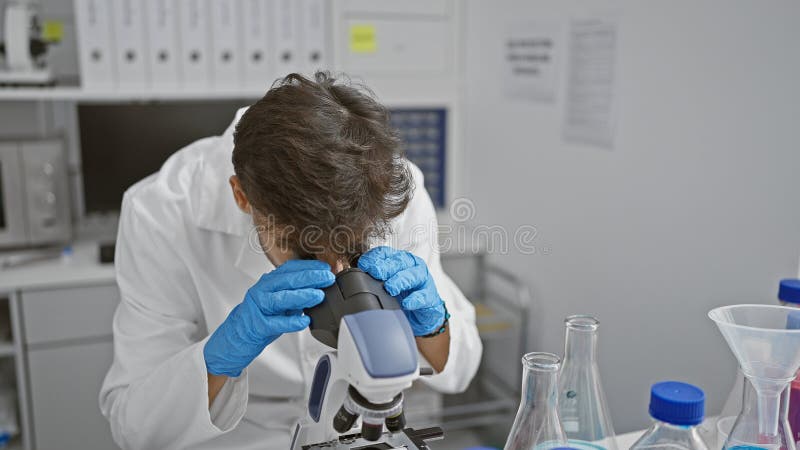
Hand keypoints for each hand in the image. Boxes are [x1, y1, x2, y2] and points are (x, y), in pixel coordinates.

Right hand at [204, 259, 334, 376]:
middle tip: (328, 278)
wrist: (237, 336)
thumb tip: (321, 288)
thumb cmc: (262, 317)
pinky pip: (275, 323)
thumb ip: (298, 295)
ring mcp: (258, 307)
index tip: (326, 268)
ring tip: (318, 296)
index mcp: (270, 282)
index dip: (309, 266)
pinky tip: (304, 321)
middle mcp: (263, 290)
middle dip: (310, 277)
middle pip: (287, 280)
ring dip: (302, 296)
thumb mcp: (282, 302)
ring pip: (280, 298)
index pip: (290, 268)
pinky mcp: (257, 325)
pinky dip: (291, 322)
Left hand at [358, 246, 446, 336]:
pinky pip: (423, 296)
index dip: (374, 256)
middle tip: (375, 272)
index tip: (363, 264)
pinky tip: (407, 303)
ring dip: (400, 280)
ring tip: (390, 288)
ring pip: (412, 275)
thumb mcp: (382, 285)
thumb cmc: (401, 295)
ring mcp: (422, 280)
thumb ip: (365, 276)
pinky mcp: (430, 296)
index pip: (385, 252)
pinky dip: (415, 299)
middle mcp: (411, 266)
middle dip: (386, 266)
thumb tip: (341, 266)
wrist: (422, 314)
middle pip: (399, 261)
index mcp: (397, 260)